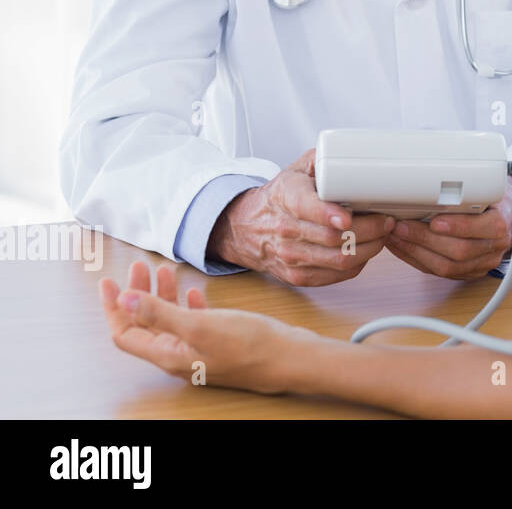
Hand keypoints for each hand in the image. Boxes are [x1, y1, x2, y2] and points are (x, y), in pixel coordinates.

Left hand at [100, 261, 315, 393]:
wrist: (289, 358)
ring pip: (170, 321)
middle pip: (146, 324)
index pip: (126, 333)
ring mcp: (199, 350)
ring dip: (163, 295)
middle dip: (138, 294)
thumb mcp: (199, 325)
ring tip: (167, 270)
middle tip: (140, 266)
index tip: (109, 281)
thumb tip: (124, 300)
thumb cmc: (248, 345)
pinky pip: (193, 323)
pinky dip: (187, 305)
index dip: (114, 308)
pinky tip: (194, 291)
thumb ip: (160, 313)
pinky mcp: (218, 343)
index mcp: (168, 355)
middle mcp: (179, 355)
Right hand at [209, 148, 393, 285]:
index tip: (348, 216)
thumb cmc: (280, 196)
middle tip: (387, 220)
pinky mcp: (298, 276)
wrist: (247, 228)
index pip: (306, 207)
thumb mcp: (295, 169)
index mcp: (286, 197)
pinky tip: (366, 249)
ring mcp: (291, 256)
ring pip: (339, 259)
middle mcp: (286, 229)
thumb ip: (322, 159)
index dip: (328, 214)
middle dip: (370, 230)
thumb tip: (353, 153)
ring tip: (383, 235)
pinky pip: (337, 275)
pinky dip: (358, 263)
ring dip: (370, 248)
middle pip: (334, 237)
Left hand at [385, 178, 511, 279]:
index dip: (459, 227)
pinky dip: (416, 260)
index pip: (485, 229)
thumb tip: (431, 184)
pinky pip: (439, 273)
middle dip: (425, 240)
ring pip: (446, 267)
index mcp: (502, 222)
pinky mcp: (468, 272)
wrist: (508, 214)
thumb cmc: (494, 197)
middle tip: (401, 226)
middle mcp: (495, 247)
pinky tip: (401, 247)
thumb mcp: (487, 184)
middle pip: (460, 251)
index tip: (435, 221)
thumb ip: (468, 187)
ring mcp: (482, 263)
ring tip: (395, 237)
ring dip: (415, 252)